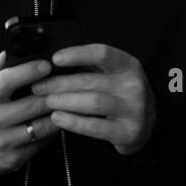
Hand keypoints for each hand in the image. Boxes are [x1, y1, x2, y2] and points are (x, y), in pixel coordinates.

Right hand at [0, 51, 60, 174]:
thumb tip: (6, 53)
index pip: (7, 80)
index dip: (30, 70)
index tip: (46, 64)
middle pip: (32, 104)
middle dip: (52, 92)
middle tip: (64, 83)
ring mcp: (4, 141)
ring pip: (42, 125)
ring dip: (57, 112)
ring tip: (65, 102)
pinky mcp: (15, 158)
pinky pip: (42, 142)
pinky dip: (52, 130)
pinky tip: (55, 121)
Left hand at [30, 44, 156, 156]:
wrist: (145, 125)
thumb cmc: (120, 95)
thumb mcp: (112, 75)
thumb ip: (89, 67)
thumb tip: (53, 64)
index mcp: (129, 65)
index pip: (102, 53)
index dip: (77, 54)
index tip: (55, 59)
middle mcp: (134, 85)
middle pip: (91, 81)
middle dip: (60, 83)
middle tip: (39, 87)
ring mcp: (134, 110)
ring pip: (93, 102)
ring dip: (65, 102)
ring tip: (47, 101)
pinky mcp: (128, 132)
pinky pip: (95, 126)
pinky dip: (73, 122)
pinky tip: (58, 118)